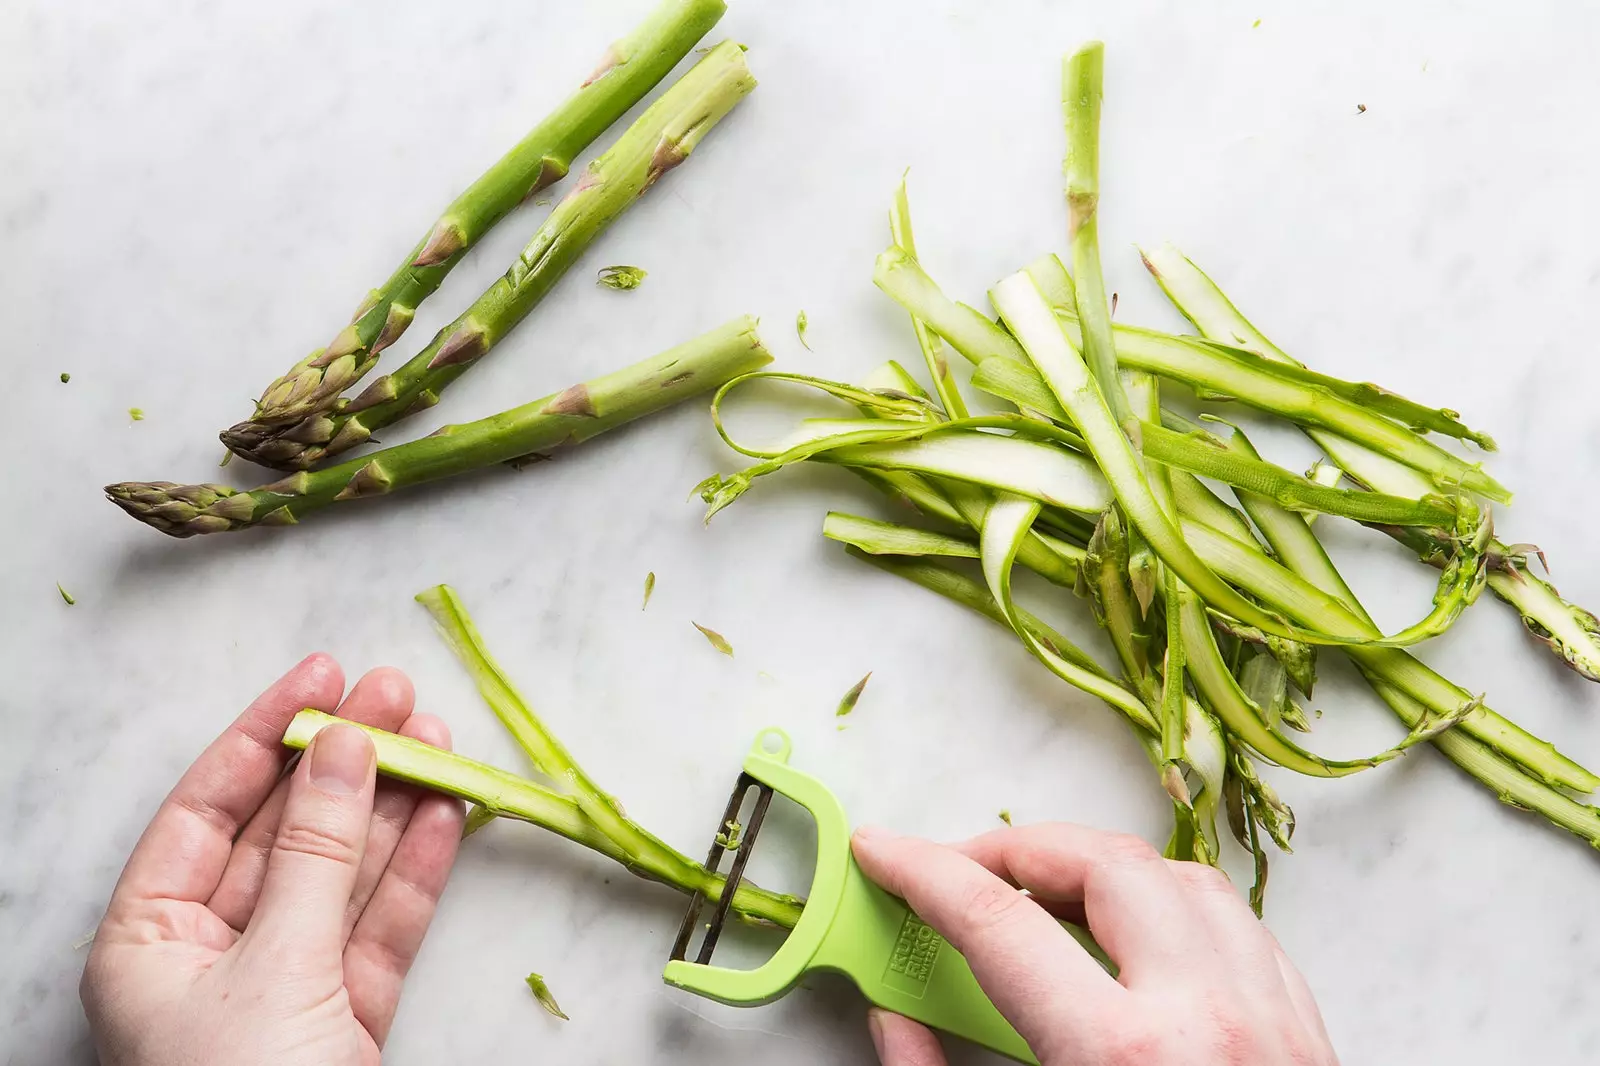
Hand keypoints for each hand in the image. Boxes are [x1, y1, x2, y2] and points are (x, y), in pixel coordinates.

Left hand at [80, 654, 464, 1065]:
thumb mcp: (274, 968)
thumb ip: (317, 854)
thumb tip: (345, 745)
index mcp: (146, 941)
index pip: (204, 809)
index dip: (263, 734)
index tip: (321, 676)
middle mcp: (211, 955)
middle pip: (285, 832)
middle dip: (343, 761)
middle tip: (396, 691)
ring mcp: (286, 986)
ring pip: (346, 873)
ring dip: (393, 805)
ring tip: (436, 736)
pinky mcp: (348, 1018)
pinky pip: (383, 927)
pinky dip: (419, 872)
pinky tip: (448, 814)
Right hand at [852, 823, 1336, 1065]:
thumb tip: (895, 1021)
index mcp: (1124, 1061)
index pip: (998, 924)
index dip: (924, 873)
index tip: (882, 851)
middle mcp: (1209, 1022)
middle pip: (1101, 867)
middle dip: (1016, 850)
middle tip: (958, 871)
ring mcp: (1272, 1026)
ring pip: (1184, 880)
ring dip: (1104, 870)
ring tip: (1044, 895)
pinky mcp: (1308, 1042)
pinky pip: (1240, 930)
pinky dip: (1177, 908)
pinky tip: (1136, 938)